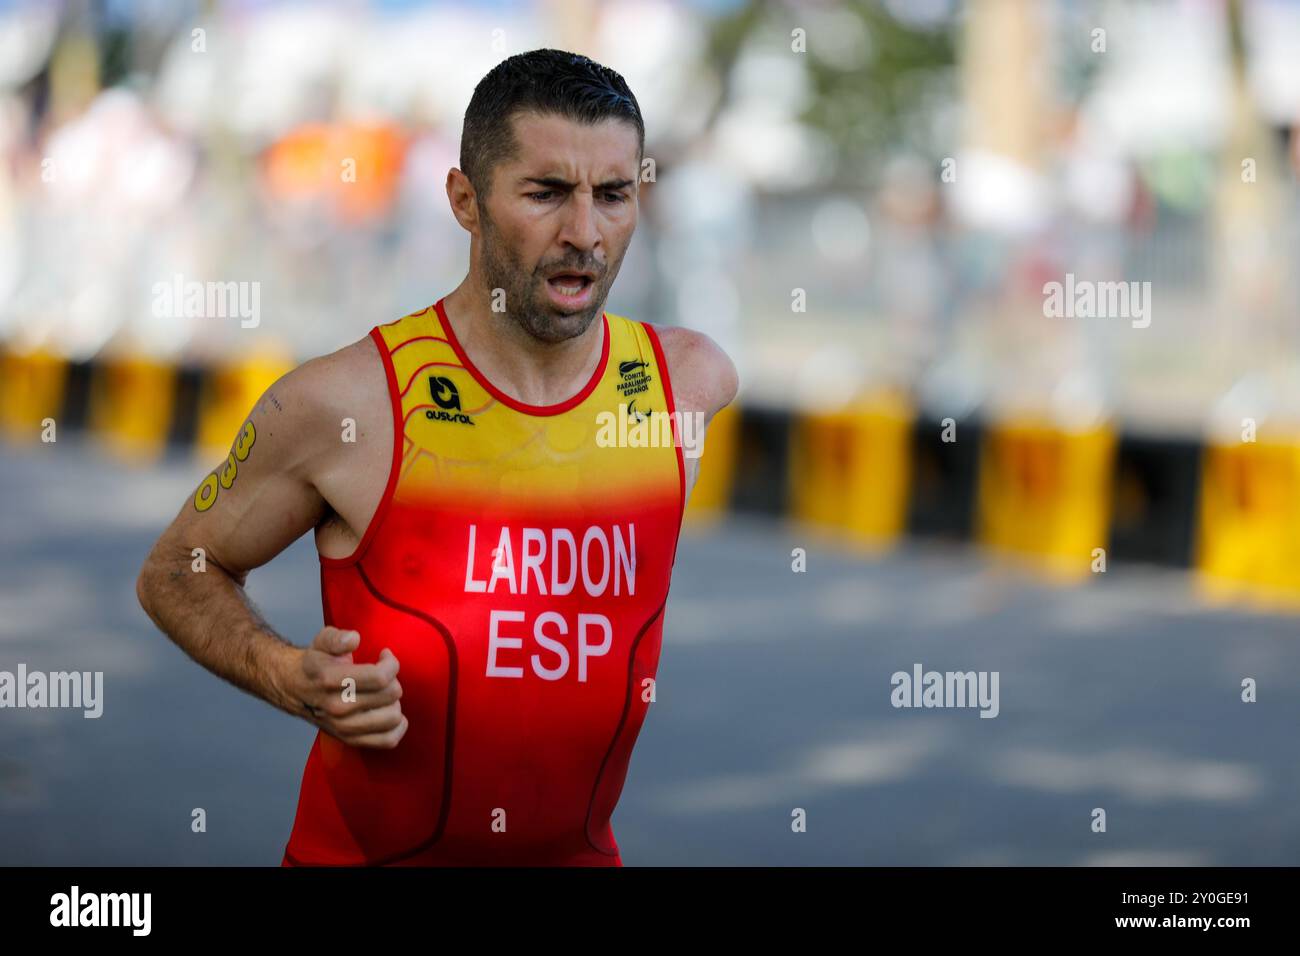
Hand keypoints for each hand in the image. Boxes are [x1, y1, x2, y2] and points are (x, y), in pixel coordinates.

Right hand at [289, 627, 407, 748]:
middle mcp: (337, 707)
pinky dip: (397, 727)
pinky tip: (390, 710)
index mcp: (331, 680)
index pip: (379, 677)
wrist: (294, 687)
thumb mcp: (323, 640)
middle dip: (393, 679)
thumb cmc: (315, 663)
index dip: (391, 663)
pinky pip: (387, 740)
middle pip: (390, 695)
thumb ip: (338, 638)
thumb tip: (353, 639)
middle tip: (382, 673)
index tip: (384, 656)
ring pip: (392, 717)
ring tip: (383, 692)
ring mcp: (344, 727)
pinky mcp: (350, 739)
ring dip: (394, 701)